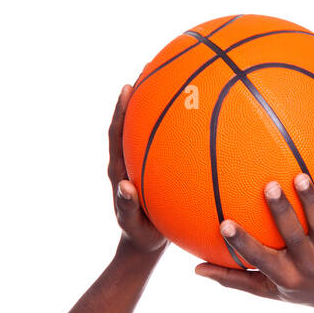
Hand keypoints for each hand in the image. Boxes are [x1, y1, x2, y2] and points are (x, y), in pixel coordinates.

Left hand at [108, 84, 165, 253]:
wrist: (143, 244)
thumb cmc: (138, 235)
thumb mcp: (132, 224)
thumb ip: (127, 206)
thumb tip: (124, 186)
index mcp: (118, 169)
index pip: (116, 133)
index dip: (120, 111)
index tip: (128, 88)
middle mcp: (127, 160)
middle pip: (131, 122)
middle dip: (139, 96)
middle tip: (150, 69)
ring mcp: (141, 164)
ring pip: (149, 130)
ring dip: (158, 107)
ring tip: (173, 82)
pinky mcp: (155, 171)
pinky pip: (165, 146)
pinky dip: (177, 131)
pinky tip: (197, 122)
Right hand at [194, 171, 313, 311]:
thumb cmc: (297, 288)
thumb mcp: (266, 290)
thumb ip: (234, 279)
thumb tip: (197, 269)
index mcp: (286, 275)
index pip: (261, 259)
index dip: (243, 243)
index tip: (224, 224)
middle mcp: (309, 263)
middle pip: (295, 236)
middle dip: (282, 213)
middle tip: (269, 186)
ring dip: (312, 200)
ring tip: (301, 176)